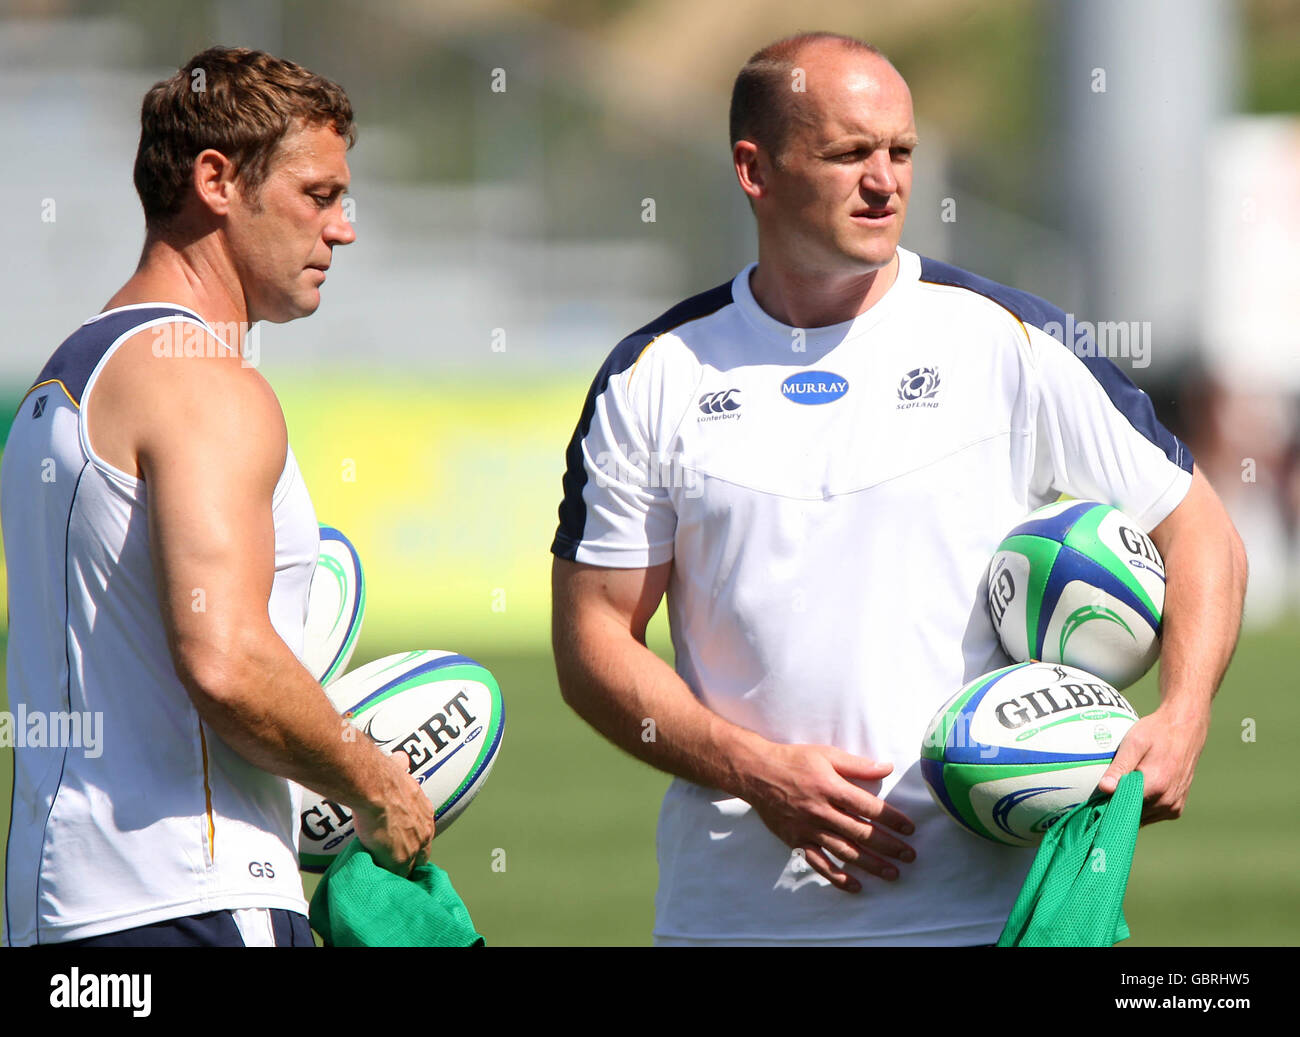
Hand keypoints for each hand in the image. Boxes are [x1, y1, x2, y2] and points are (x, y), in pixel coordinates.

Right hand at [351, 749, 435, 874]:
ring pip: (409, 869)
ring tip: (385, 876)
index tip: (404, 842)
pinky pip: (395, 876)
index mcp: (425, 812)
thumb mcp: (399, 770)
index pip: (424, 834)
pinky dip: (386, 877)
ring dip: (399, 871)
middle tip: (396, 863)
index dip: (414, 840)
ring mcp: (413, 848)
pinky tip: (377, 878)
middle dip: (411, 859)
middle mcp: (425, 832)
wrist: (375, 787)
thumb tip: (401, 757)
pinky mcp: (399, 860)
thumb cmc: (383, 776)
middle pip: (422, 855)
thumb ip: (401, 767)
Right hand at [738, 743, 915, 892]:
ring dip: (871, 864)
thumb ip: (857, 765)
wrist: (756, 772)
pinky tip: (855, 886)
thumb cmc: (794, 760)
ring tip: (892, 873)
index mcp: (831, 787)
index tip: (909, 829)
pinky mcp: (797, 841)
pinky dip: (837, 876)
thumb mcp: (826, 755)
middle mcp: (821, 811)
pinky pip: (819, 863)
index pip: (869, 807)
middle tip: (909, 855)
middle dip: (888, 846)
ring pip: (845, 851)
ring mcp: (809, 829)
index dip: (892, 818)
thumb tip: (887, 768)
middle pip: (861, 832)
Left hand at [1097, 706, 1210, 823]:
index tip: (1095, 800)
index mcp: (1155, 787)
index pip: (1123, 808)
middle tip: (1104, 792)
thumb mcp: (1134, 743)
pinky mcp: (1177, 808)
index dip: (1107, 805)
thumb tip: (1104, 788)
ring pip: (1142, 818)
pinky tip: (1135, 792)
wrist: (1185, 729)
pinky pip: (1153, 815)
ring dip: (1130, 808)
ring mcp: (1173, 807)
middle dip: (1117, 807)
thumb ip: (1120, 767)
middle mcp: (1167, 802)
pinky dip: (1142, 807)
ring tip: (1119, 790)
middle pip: (1132, 815)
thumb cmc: (1157, 732)